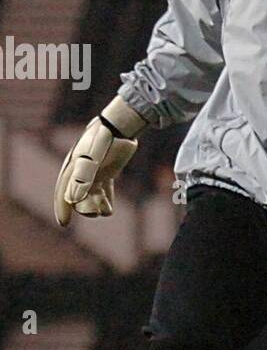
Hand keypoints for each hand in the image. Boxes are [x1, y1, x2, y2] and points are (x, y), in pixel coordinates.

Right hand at [54, 95, 145, 226]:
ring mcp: (95, 172)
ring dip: (97, 205)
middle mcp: (81, 172)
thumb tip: (73, 199)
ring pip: (92, 196)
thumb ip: (83, 178)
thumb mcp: (91, 159)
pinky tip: (109, 208)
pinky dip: (106, 200)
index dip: (62, 208)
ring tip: (106, 208)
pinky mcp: (108, 171)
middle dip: (85, 208)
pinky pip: (104, 190)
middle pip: (79, 198)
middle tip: (96, 211)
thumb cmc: (103, 140)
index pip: (63, 192)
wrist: (120, 125)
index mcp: (72, 169)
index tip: (64, 224)